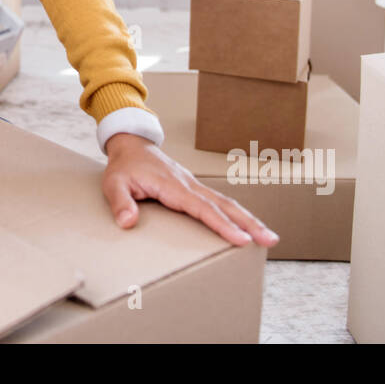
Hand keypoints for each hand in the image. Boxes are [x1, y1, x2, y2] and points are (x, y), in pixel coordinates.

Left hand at [101, 133, 279, 246]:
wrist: (131, 143)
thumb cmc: (124, 165)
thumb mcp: (113, 183)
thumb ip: (120, 202)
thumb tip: (128, 222)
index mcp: (173, 185)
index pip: (202, 208)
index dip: (222, 224)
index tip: (241, 238)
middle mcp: (189, 184)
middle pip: (224, 205)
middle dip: (249, 223)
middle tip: (271, 240)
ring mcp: (194, 185)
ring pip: (226, 203)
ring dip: (248, 220)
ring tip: (269, 237)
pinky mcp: (194, 188)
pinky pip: (218, 202)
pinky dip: (236, 214)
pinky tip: (247, 226)